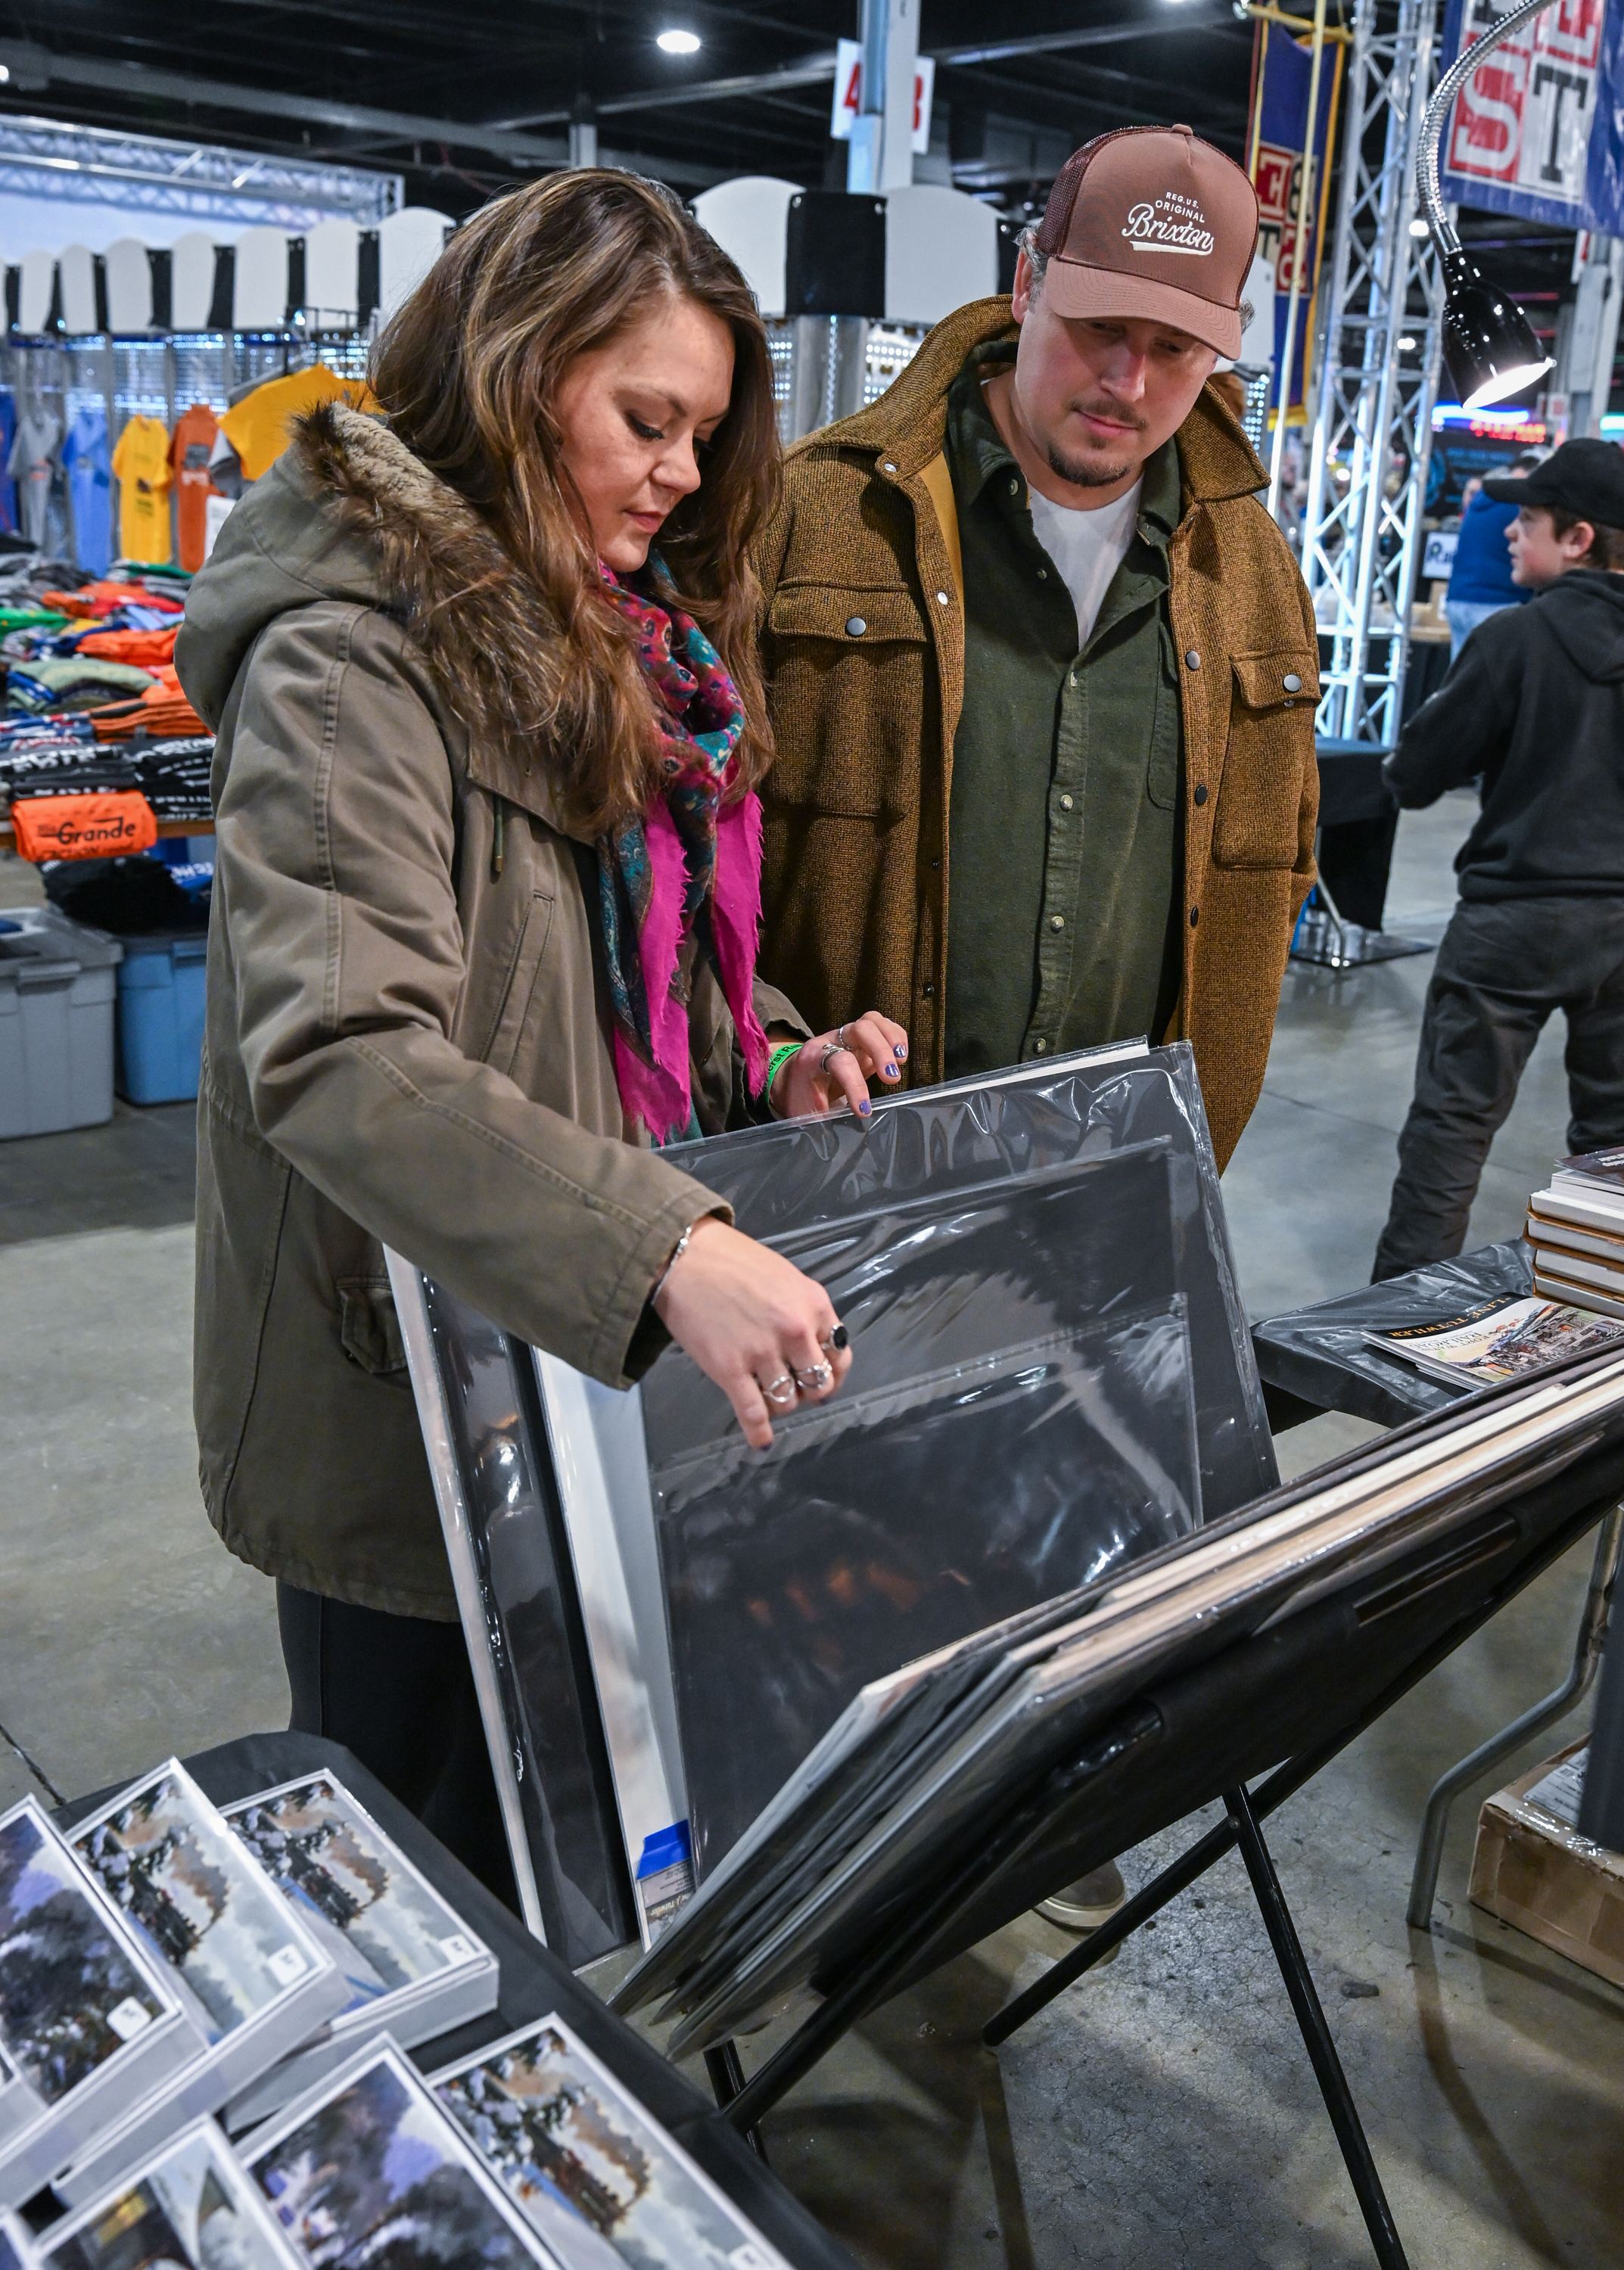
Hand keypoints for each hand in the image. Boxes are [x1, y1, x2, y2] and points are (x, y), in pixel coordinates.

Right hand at [653, 1216, 851, 1448]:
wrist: (683, 1256)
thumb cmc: (733, 1260)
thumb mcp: (787, 1277)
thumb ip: (805, 1311)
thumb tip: (814, 1347)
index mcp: (814, 1305)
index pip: (840, 1355)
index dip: (832, 1373)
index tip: (822, 1378)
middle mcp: (795, 1331)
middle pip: (817, 1384)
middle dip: (808, 1391)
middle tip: (793, 1388)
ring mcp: (763, 1352)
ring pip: (787, 1402)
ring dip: (780, 1405)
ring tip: (766, 1397)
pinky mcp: (730, 1370)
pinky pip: (753, 1413)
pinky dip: (758, 1432)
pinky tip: (760, 1440)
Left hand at [771, 1011, 909, 1119]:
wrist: (791, 1078)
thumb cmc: (800, 1098)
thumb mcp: (804, 1115)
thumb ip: (819, 1125)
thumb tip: (834, 1148)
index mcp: (813, 1059)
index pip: (840, 1062)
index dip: (855, 1085)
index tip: (864, 1111)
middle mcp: (830, 1040)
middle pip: (859, 1029)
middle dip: (879, 1051)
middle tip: (892, 1079)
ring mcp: (847, 1036)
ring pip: (871, 1020)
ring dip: (891, 1038)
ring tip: (901, 1062)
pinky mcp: (862, 1038)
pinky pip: (881, 1025)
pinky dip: (896, 1036)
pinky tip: (901, 1057)